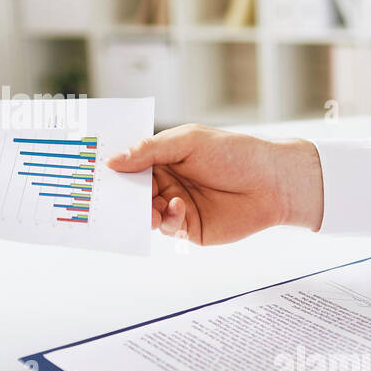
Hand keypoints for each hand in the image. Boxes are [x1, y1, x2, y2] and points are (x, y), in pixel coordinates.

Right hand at [106, 124, 323, 244]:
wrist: (273, 182)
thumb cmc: (235, 153)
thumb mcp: (189, 142)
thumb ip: (150, 151)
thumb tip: (113, 161)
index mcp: (164, 159)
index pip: (130, 165)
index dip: (114, 170)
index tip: (96, 174)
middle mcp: (167, 183)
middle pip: (133, 193)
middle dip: (123, 196)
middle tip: (113, 199)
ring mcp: (176, 206)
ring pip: (146, 213)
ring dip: (143, 211)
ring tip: (149, 207)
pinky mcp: (189, 228)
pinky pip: (167, 227)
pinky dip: (167, 219)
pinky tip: (179, 207)